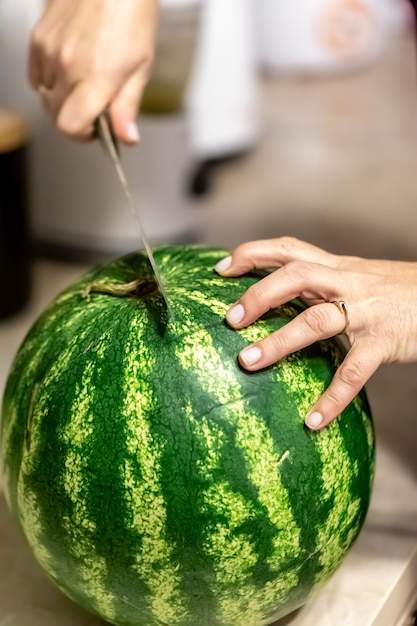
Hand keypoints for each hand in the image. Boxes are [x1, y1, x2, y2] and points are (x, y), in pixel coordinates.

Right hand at [29, 0, 158, 142]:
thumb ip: (128, 107)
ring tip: (85, 83)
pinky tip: (69, 70)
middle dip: (76, 119)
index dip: (83, 135)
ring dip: (63, 99)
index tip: (96, 130)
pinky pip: (36, 76)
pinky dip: (50, 81)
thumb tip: (126, 138)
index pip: (70, 126)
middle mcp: (68, 66)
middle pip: (57, 116)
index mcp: (96, 78)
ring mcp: (49, 52)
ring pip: (46, 97)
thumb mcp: (141, 68)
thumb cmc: (131, 16)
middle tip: (94, 108)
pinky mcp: (38, 39)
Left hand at [215, 237, 416, 429]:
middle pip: (295, 275)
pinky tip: (313, 421)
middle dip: (258, 295)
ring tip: (248, 362)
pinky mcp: (384, 341)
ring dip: (280, 342)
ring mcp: (365, 312)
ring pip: (316, 321)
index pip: (288, 249)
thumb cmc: (397, 293)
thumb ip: (324, 282)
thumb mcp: (358, 277)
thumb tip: (281, 299)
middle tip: (230, 320)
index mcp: (336, 267)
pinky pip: (354, 372)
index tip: (221, 268)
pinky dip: (333, 397)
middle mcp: (347, 283)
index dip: (253, 253)